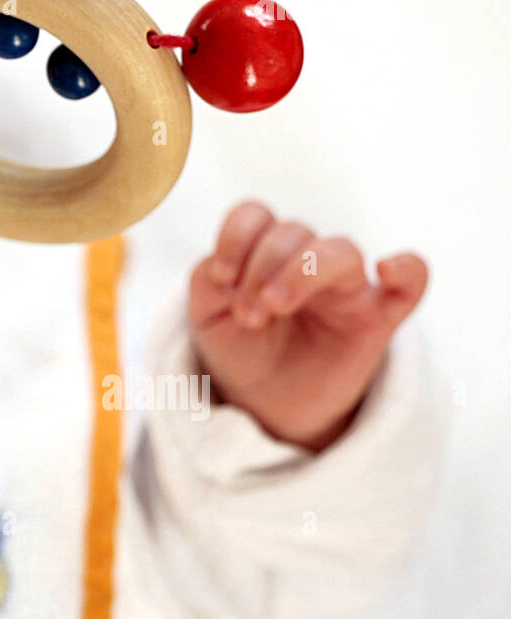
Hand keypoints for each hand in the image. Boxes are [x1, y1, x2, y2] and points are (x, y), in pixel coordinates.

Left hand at [187, 200, 427, 451]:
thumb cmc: (239, 348)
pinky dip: (409, 270)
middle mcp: (305, 261)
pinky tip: (388, 269)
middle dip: (263, 267)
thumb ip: (206, 282)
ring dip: (302, 272)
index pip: (256, 215)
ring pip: (341, 250)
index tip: (221, 275)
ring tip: (273, 307)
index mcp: (262, 252)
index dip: (237, 236)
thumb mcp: (206, 317)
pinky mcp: (378, 319)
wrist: (266, 403)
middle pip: (295, 232)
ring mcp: (345, 288)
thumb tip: (224, 265)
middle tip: (249, 314)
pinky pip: (412, 283)